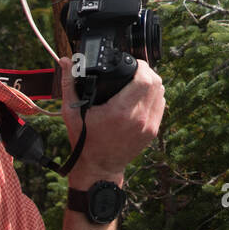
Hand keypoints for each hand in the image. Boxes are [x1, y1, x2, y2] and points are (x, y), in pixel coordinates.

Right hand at [59, 56, 164, 181]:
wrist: (98, 168)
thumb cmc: (84, 141)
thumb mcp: (72, 112)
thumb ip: (69, 84)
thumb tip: (67, 61)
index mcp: (121, 112)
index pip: (144, 79)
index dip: (141, 66)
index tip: (132, 63)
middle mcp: (139, 118)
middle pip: (156, 83)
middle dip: (147, 72)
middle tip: (134, 69)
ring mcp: (149, 126)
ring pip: (161, 93)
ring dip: (152, 83)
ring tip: (138, 80)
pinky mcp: (153, 131)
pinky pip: (161, 105)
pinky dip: (154, 96)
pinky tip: (142, 95)